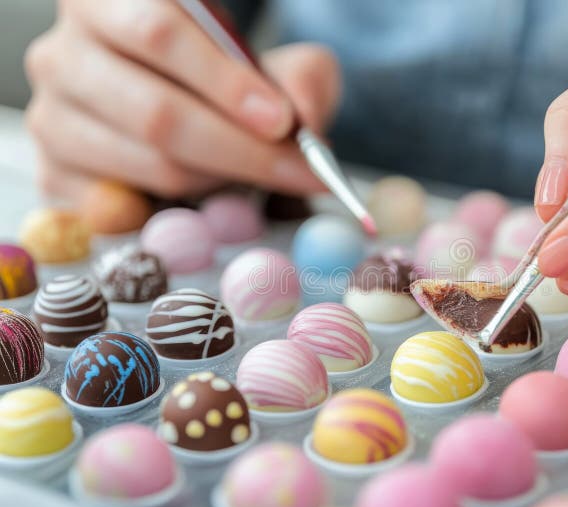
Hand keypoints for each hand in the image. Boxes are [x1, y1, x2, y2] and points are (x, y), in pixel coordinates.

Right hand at [25, 0, 339, 200]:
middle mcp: (62, 54)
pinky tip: (205, 201)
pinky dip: (176, 214)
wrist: (180, 111)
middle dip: (240, 150)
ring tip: (252, 177)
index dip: (226, 82)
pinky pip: (124, 209)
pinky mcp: (54, 174)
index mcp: (107, 0)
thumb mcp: (269, 67)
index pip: (160, 33)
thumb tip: (305, 123)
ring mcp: (51, 117)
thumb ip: (300, 79)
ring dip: (217, 182)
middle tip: (295, 169)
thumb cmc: (222, 83)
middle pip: (156, 113)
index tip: (283, 123)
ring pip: (147, 165)